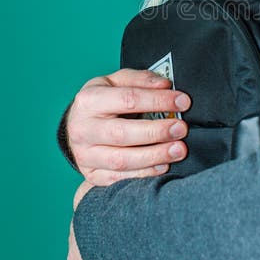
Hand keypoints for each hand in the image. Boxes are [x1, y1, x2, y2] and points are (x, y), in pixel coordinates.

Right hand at [66, 67, 190, 185]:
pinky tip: (163, 166)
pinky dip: (144, 174)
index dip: (158, 100)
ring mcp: (85, 155)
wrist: (76, 127)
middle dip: (157, 132)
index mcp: (89, 101)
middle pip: (123, 133)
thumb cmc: (101, 102)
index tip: (183, 102)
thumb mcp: (115, 82)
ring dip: (154, 156)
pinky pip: (120, 179)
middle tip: (181, 129)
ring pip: (122, 160)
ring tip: (178, 150)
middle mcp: (83, 129)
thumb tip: (165, 85)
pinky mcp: (92, 175)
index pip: (128, 99)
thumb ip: (140, 80)